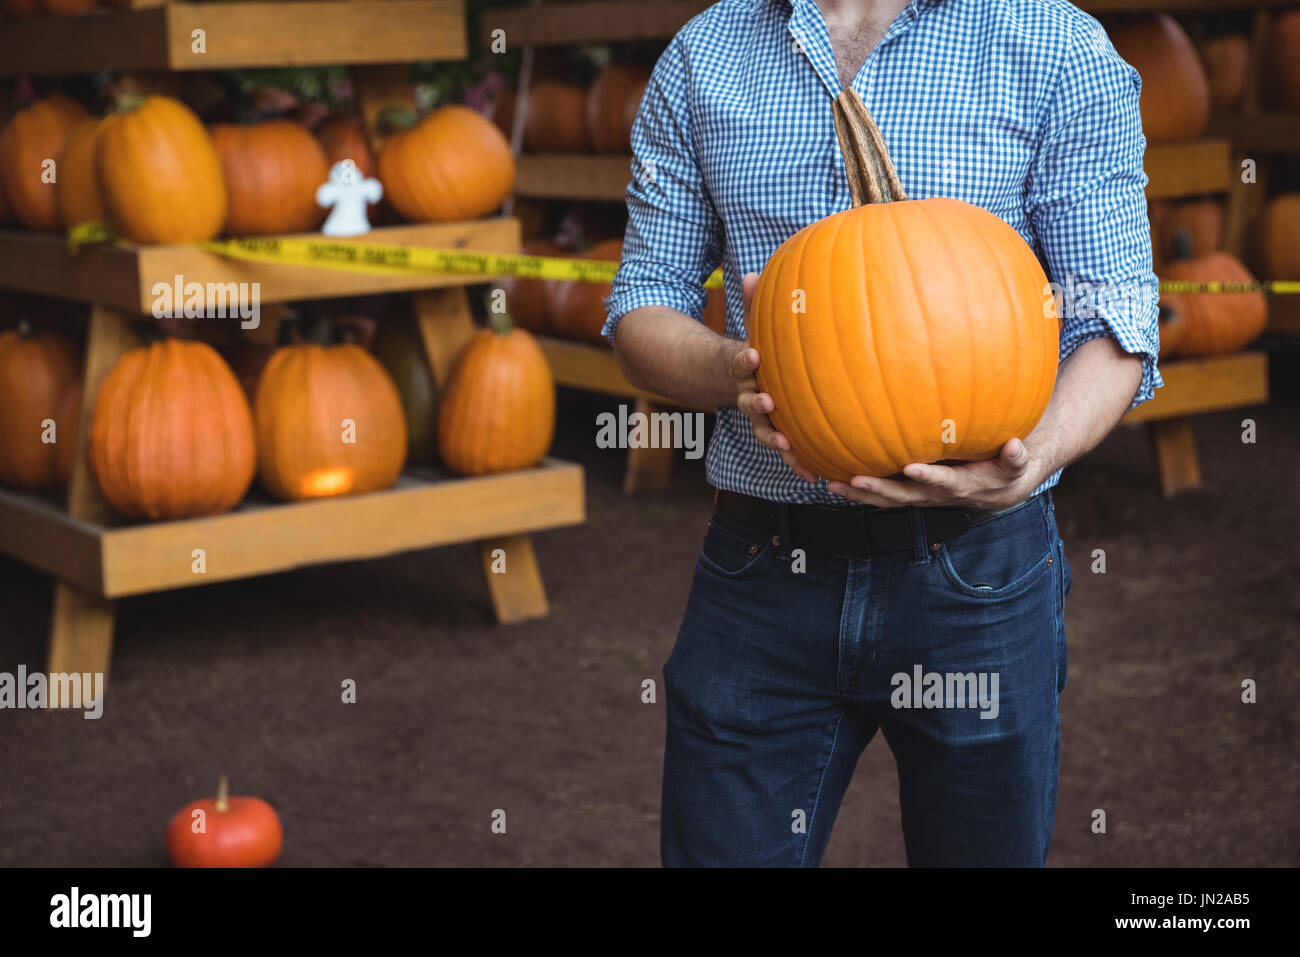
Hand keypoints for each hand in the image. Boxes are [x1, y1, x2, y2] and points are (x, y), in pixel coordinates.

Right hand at [731, 273, 817, 482]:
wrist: (742, 381)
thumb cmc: (756, 348)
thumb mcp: (752, 324)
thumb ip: (753, 304)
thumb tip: (750, 274)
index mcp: (745, 370)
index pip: (740, 363)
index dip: (744, 362)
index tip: (752, 356)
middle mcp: (750, 395)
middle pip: (750, 403)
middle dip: (758, 404)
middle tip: (769, 402)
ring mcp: (762, 417)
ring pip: (766, 431)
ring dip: (776, 440)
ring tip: (788, 446)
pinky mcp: (778, 432)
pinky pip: (788, 450)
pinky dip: (799, 462)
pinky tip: (818, 474)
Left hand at [826, 438, 1044, 509]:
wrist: (999, 490)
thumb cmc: (1006, 469)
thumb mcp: (1016, 464)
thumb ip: (1015, 457)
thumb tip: (1016, 445)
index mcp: (960, 487)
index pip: (943, 482)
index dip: (929, 477)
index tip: (911, 467)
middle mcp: (936, 496)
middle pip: (904, 496)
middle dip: (880, 489)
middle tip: (856, 479)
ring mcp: (920, 497)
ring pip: (887, 500)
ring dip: (861, 494)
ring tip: (833, 485)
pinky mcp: (909, 493)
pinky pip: (881, 495)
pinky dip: (860, 491)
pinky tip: (835, 480)